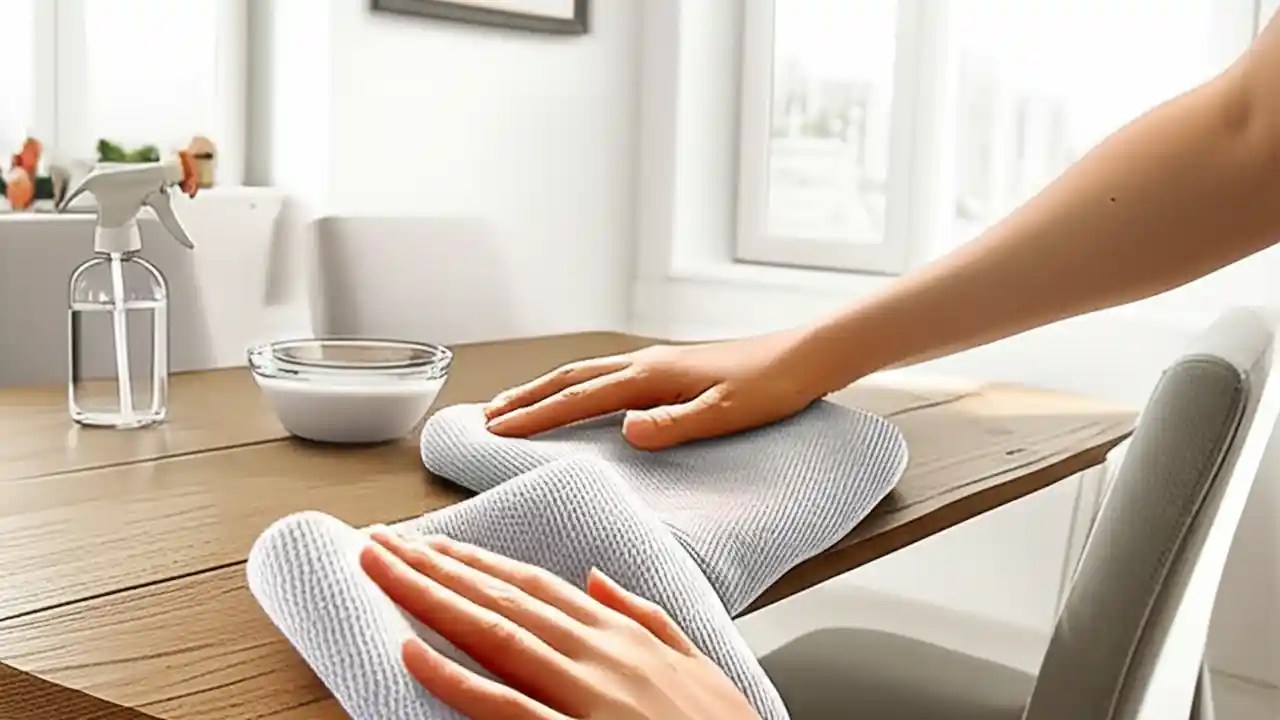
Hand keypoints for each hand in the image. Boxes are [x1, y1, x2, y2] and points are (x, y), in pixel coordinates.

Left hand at [360, 531, 760, 719]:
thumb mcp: (696, 662)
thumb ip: (644, 616)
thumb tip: (596, 578)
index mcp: (620, 634)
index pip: (532, 585)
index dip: (475, 562)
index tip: (430, 544)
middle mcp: (597, 652)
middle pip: (500, 599)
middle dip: (434, 567)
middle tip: (377, 544)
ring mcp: (585, 694)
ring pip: (493, 634)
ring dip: (429, 599)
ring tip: (380, 571)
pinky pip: (505, 706)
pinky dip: (455, 679)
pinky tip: (412, 655)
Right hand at [483, 330, 832, 450]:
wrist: (804, 358)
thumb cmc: (770, 388)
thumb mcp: (725, 413)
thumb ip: (674, 424)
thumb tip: (626, 431)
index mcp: (651, 376)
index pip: (580, 398)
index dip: (536, 416)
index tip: (496, 431)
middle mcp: (645, 363)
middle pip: (570, 379)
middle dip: (526, 398)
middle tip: (487, 417)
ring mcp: (655, 362)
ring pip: (585, 373)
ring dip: (547, 389)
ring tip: (517, 405)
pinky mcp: (668, 368)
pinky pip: (605, 376)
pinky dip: (576, 386)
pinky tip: (578, 398)